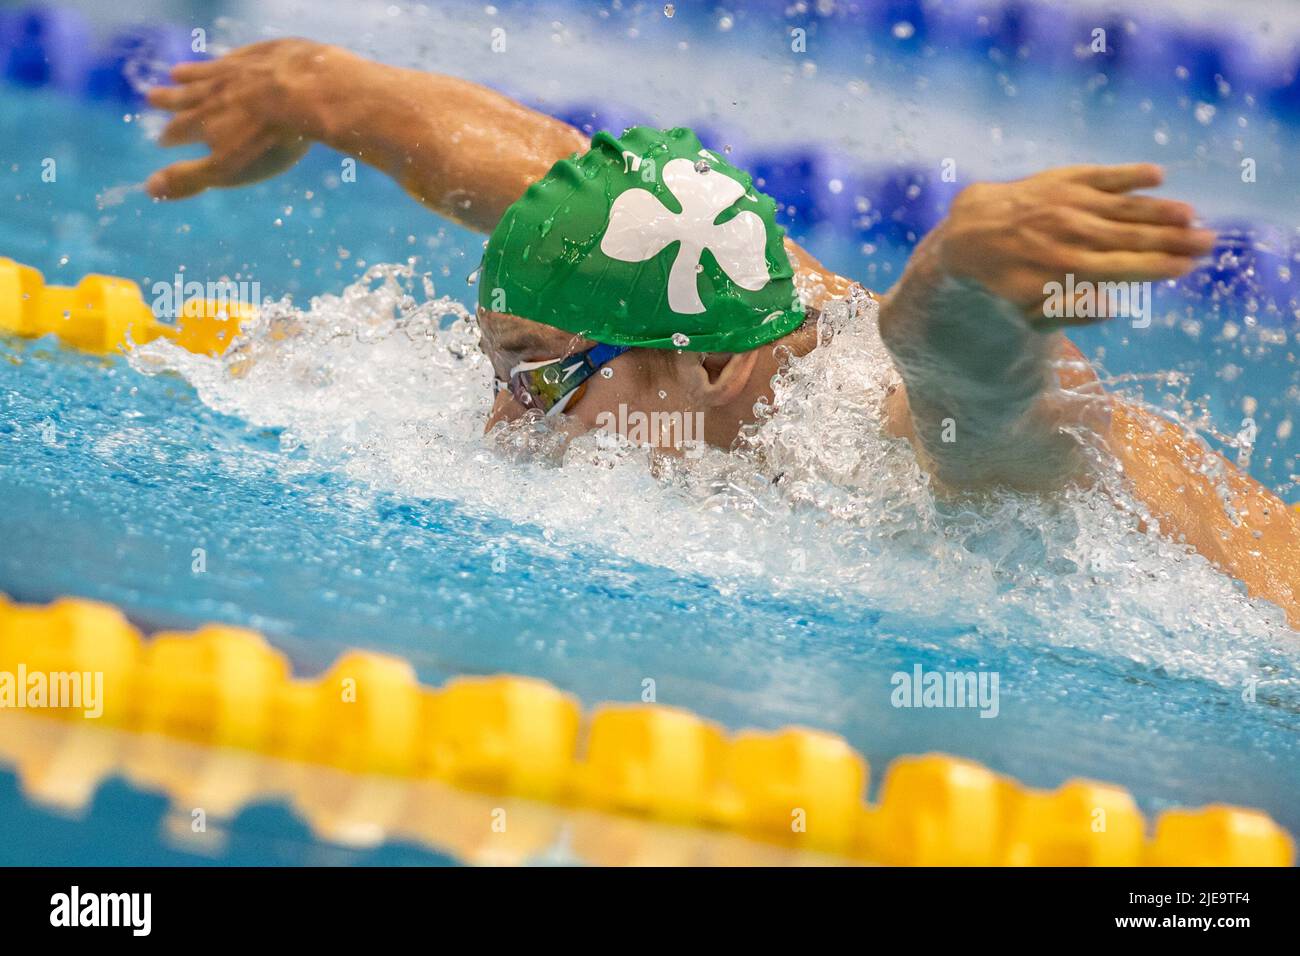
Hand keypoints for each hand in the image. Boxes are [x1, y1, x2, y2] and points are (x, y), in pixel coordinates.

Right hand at [144, 39, 340, 199]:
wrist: (305, 93)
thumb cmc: (267, 140)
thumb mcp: (227, 169)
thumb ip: (190, 178)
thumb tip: (148, 188)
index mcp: (203, 120)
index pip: (178, 131)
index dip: (169, 137)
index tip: (162, 140)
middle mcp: (212, 91)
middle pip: (184, 96)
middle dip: (168, 100)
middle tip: (151, 97)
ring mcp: (236, 70)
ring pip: (206, 73)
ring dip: (189, 75)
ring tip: (175, 73)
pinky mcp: (261, 55)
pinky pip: (236, 57)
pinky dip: (225, 59)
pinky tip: (228, 58)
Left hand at [937, 164, 1215, 322]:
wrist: (969, 234)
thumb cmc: (1005, 281)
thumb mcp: (1028, 311)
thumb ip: (1069, 311)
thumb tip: (1112, 307)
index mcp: (1066, 270)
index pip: (1124, 267)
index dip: (1158, 266)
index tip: (1188, 266)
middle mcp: (1071, 234)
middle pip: (1133, 236)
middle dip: (1174, 239)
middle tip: (1208, 241)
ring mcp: (1067, 203)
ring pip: (1124, 206)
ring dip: (1161, 210)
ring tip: (1191, 215)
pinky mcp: (1062, 179)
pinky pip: (1102, 175)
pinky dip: (1130, 175)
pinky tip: (1158, 176)